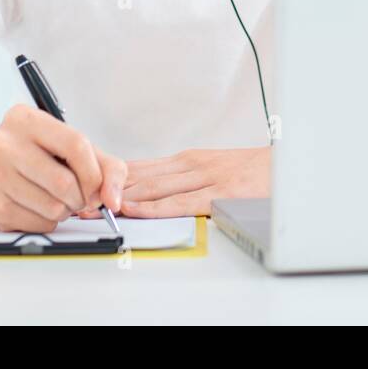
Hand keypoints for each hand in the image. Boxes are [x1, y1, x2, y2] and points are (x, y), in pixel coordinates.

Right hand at [0, 104, 126, 231]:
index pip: (75, 145)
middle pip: (64, 182)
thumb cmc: (35, 155)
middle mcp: (3, 143)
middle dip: (81, 198)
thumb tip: (112, 200)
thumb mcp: (71, 147)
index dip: (94, 174)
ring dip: (65, 211)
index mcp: (25, 119)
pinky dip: (48, 222)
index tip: (98, 189)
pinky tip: (38, 207)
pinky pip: (38, 224)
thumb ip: (106, 167)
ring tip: (56, 200)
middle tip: (78, 198)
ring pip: (52, 207)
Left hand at [75, 146, 269, 218]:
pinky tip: (133, 209)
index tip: (82, 183)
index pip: (139, 166)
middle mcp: (191, 165)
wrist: (291, 168)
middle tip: (76, 197)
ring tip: (93, 205)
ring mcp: (204, 178)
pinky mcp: (218, 194)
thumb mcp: (214, 170)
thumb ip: (184, 180)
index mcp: (189, 160)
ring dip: (120, 196)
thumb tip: (151, 190)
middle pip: (139, 176)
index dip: (108, 176)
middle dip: (106, 187)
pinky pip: (179, 202)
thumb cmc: (254, 173)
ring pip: (153, 187)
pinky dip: (153, 206)